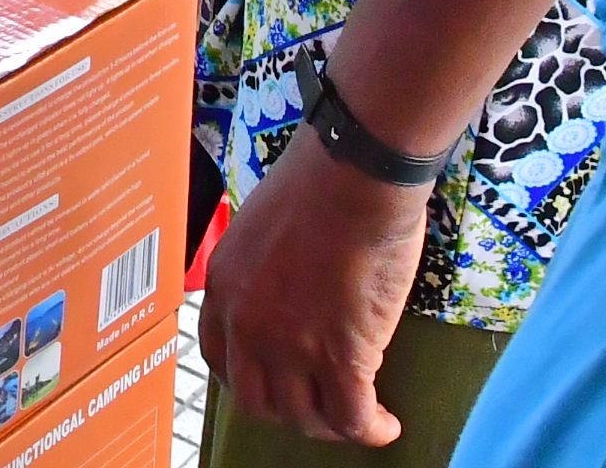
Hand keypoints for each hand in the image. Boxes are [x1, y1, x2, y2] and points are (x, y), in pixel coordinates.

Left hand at [198, 125, 434, 447]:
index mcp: (225, 289)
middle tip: (316, 401)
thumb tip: (287, 284)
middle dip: (288, 409)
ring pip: (304, 417)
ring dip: (331, 423)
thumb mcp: (261, 224)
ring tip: (356, 415)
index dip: (247, 379)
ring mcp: (292, 347)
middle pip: (258, 401)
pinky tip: (386, 426)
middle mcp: (248, 326)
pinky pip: (352, 417)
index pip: (219, 359)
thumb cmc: (318, 182)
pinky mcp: (342, 358)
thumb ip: (263, 265)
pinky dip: (370, 430)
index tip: (272, 381)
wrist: (354, 175)